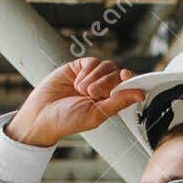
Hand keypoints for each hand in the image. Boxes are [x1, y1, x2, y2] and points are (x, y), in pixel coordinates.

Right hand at [4, 58, 144, 147]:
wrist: (41, 114)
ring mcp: (91, 77)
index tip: (127, 77)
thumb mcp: (96, 114)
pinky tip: (77, 83)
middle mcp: (103, 89)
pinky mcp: (78, 68)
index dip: (132, 80)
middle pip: (118, 74)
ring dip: (96, 77)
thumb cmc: (67, 121)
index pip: (129, 87)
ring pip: (107, 66)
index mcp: (110, 102)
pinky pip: (92, 62)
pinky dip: (87, 71)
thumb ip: (119, 102)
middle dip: (107, 82)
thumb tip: (141, 94)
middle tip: (91, 94)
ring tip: (81, 90)